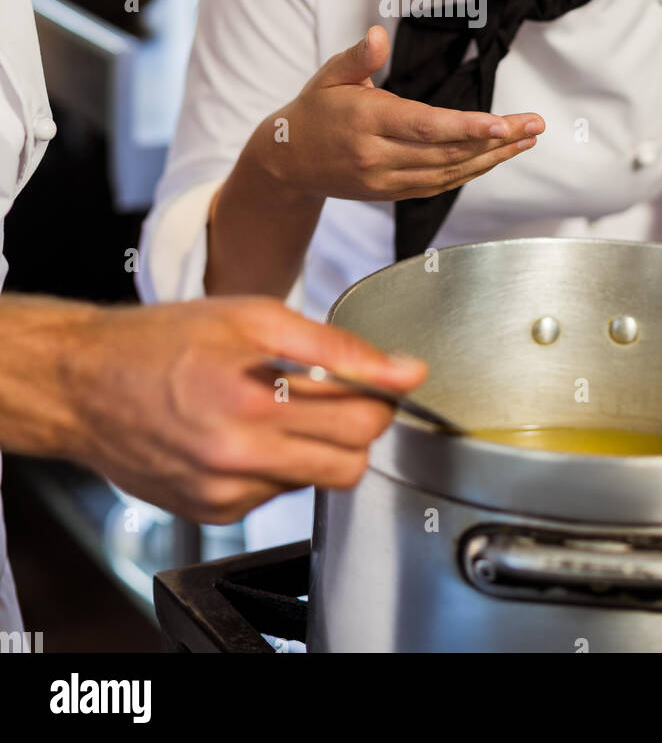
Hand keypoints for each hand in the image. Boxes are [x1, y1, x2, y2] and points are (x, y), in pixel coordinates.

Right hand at [58, 295, 426, 521]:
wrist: (82, 384)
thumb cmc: (161, 340)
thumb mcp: (253, 317)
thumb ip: (338, 346)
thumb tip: (407, 370)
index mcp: (253, 403)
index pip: (363, 422)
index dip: (379, 395)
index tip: (373, 378)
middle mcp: (238, 460)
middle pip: (350, 465)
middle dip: (357, 427)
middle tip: (333, 393)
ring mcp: (224, 494)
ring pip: (315, 482)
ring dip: (314, 445)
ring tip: (274, 404)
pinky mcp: (212, 514)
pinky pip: (275, 495)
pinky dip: (276, 464)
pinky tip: (246, 431)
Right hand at [256, 24, 544, 202]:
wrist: (288, 162)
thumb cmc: (314, 110)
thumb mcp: (329, 75)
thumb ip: (359, 57)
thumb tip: (379, 34)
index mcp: (365, 122)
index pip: (424, 127)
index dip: (467, 127)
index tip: (504, 123)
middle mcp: (378, 157)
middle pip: (447, 151)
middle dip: (497, 140)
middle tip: (535, 125)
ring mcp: (386, 180)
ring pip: (450, 171)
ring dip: (492, 158)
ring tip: (527, 140)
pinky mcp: (392, 193)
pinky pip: (440, 184)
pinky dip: (471, 171)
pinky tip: (496, 157)